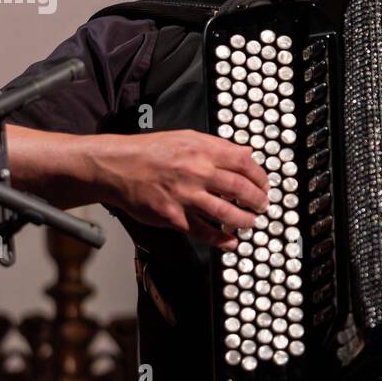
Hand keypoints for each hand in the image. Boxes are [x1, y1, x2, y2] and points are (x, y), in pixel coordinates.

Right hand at [93, 129, 268, 248]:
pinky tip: (231, 242)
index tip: (264, 184)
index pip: (243, 162)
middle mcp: (197, 172)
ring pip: (226, 214)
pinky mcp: (174, 217)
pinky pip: (203, 232)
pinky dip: (221, 240)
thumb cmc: (150, 151)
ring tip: (251, 223)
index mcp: (202, 150)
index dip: (260, 176)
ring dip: (245, 221)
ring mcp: (186, 196)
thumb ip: (218, 146)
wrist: (117, 166)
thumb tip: (247, 152)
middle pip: (240, 189)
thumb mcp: (186, 137)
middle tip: (262, 206)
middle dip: (257, 201)